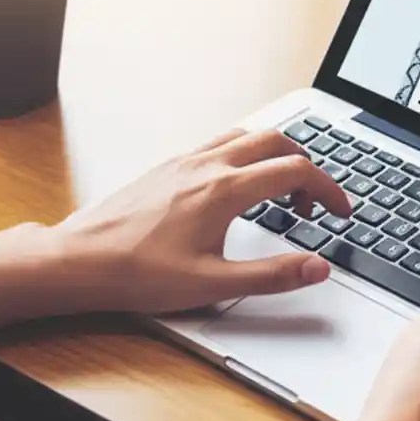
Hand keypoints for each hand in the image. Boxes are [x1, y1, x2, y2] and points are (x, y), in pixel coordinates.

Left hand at [48, 128, 351, 313]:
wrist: (79, 261)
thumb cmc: (137, 274)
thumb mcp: (214, 284)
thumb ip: (274, 276)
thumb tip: (318, 267)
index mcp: (225, 191)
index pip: (297, 172)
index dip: (329, 190)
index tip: (340, 211)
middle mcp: (208, 166)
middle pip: (278, 142)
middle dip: (307, 168)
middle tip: (311, 205)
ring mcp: (186, 161)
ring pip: (248, 136)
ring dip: (276, 156)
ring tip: (280, 193)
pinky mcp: (168, 166)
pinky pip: (220, 144)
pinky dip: (245, 155)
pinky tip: (238, 188)